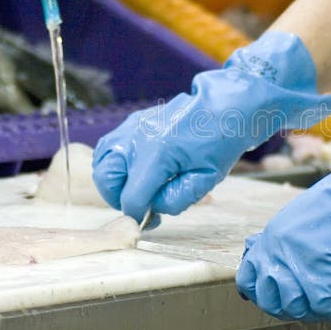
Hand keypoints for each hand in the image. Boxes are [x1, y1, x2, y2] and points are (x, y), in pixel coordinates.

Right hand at [92, 32, 330, 226]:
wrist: (227, 107)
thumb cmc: (221, 141)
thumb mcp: (206, 178)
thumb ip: (176, 199)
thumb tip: (153, 208)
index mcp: (158, 154)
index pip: (132, 197)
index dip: (138, 216)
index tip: (149, 222)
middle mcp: (138, 138)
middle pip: (107, 180)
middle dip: (120, 199)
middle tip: (142, 206)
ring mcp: (133, 127)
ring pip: (102, 162)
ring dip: (113, 182)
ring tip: (136, 189)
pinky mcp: (134, 122)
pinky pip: (110, 147)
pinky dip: (115, 164)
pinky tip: (135, 171)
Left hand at [236, 59, 330, 321]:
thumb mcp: (308, 216)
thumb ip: (294, 239)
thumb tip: (293, 260)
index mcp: (273, 233)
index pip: (250, 276)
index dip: (267, 289)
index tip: (288, 292)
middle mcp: (277, 250)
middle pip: (269, 298)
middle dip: (293, 305)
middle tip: (317, 300)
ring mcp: (295, 265)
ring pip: (294, 308)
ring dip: (316, 309)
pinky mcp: (318, 278)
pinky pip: (322, 309)